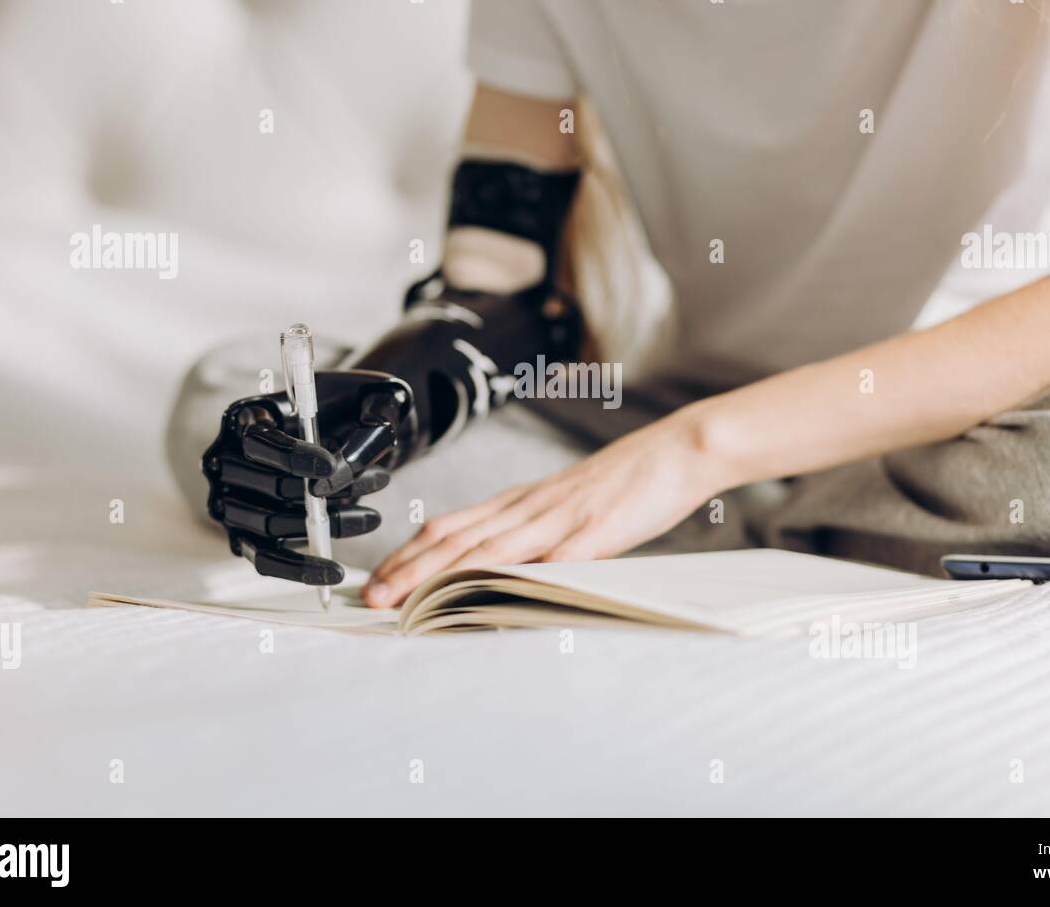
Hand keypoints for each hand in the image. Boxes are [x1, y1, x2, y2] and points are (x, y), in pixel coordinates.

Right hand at [201, 371, 411, 584]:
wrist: (358, 425)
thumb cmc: (362, 406)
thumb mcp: (380, 397)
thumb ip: (374, 419)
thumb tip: (347, 467)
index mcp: (249, 415)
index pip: (259, 440)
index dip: (292, 457)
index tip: (332, 467)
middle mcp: (227, 458)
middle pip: (267, 485)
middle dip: (327, 491)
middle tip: (380, 482)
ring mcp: (230, 500)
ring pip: (271, 523)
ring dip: (327, 524)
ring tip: (373, 517)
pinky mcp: (244, 534)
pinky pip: (265, 559)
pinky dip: (299, 568)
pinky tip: (335, 570)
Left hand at [362, 407, 721, 606]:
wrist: (677, 450)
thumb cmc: (627, 482)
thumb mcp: (569, 508)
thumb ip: (535, 536)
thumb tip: (500, 569)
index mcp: (522, 503)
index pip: (452, 527)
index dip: (410, 555)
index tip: (379, 580)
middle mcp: (531, 507)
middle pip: (457, 539)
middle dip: (408, 571)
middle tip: (372, 597)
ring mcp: (561, 517)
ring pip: (489, 548)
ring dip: (443, 576)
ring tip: (410, 600)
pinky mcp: (595, 530)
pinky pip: (551, 557)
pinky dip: (519, 576)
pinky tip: (495, 594)